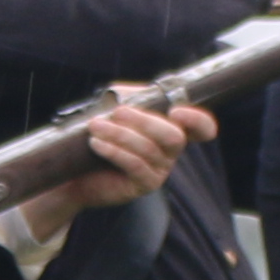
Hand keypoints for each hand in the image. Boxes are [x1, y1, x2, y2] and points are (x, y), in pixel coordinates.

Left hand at [18, 100, 211, 242]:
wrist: (77, 170)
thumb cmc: (99, 135)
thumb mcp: (115, 108)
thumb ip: (130, 97)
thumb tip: (135, 96)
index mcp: (171, 126)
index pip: (201, 127)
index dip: (198, 120)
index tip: (176, 111)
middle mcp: (171, 150)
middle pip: (174, 136)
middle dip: (144, 121)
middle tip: (117, 112)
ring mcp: (161, 169)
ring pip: (149, 148)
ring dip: (119, 133)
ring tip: (95, 126)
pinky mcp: (146, 184)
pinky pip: (135, 165)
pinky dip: (115, 150)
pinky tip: (97, 143)